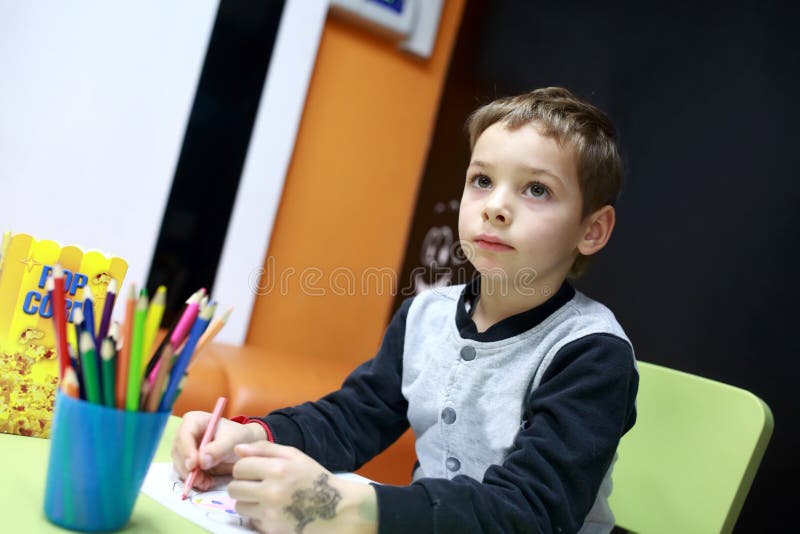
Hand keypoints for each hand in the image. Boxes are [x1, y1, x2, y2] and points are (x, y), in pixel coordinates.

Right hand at [171, 411, 265, 490]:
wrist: (243, 447)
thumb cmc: (237, 437)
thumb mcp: (232, 440)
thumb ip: (218, 449)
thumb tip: (201, 461)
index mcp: (194, 420)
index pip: (184, 434)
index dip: (186, 450)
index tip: (193, 465)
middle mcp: (186, 433)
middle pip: (178, 451)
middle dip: (187, 468)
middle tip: (199, 479)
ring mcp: (185, 448)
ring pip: (179, 464)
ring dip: (190, 477)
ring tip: (206, 482)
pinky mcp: (188, 462)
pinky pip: (185, 473)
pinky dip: (194, 480)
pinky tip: (206, 483)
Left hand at [228, 441, 377, 533]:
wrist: (336, 508)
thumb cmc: (314, 478)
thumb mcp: (295, 456)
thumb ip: (265, 449)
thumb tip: (237, 449)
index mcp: (278, 469)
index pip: (240, 467)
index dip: (244, 468)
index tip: (254, 470)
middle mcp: (271, 491)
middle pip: (234, 488)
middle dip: (242, 485)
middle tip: (256, 484)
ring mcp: (271, 513)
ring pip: (239, 506)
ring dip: (248, 501)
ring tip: (264, 497)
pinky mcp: (272, 529)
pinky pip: (251, 520)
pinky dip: (258, 515)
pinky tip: (273, 510)